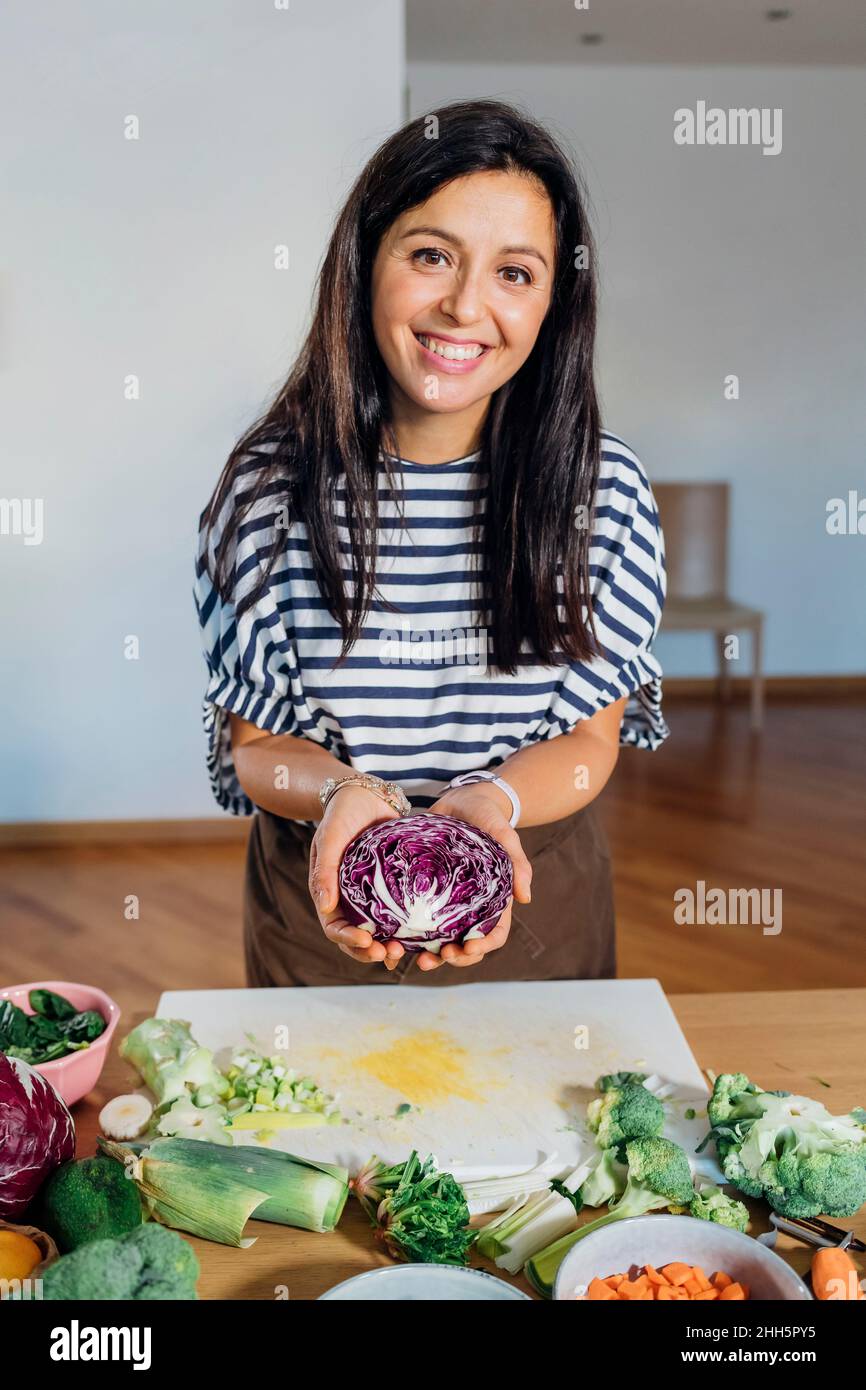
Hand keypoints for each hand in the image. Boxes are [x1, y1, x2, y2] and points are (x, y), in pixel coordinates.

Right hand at [309, 786, 405, 968]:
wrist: (366, 794)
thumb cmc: (341, 814)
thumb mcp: (330, 838)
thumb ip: (325, 870)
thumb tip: (325, 908)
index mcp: (330, 894)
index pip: (335, 929)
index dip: (349, 941)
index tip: (368, 942)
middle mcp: (350, 901)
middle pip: (358, 939)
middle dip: (372, 951)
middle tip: (392, 954)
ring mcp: (372, 896)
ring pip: (379, 931)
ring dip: (390, 945)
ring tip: (407, 950)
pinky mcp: (393, 888)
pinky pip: (399, 913)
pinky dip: (407, 927)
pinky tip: (423, 933)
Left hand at [417, 782, 531, 971]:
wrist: (462, 799)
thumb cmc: (489, 817)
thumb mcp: (504, 834)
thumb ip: (517, 862)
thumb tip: (525, 898)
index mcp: (493, 900)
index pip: (494, 934)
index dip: (483, 947)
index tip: (469, 949)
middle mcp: (469, 907)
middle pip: (465, 946)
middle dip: (452, 958)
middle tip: (436, 958)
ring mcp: (445, 902)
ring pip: (438, 939)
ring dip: (428, 954)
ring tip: (413, 957)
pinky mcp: (423, 892)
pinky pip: (415, 918)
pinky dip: (406, 931)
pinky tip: (392, 936)